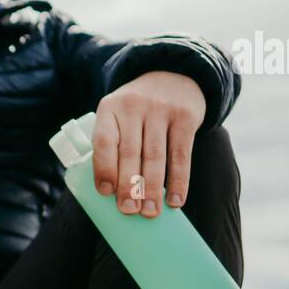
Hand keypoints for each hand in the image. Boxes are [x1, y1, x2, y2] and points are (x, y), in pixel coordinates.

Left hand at [92, 71, 205, 216]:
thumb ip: (112, 144)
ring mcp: (161, 110)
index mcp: (109, 108)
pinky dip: (179, 182)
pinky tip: (175, 201)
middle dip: (129, 186)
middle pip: (130, 153)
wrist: (172, 75)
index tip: (105, 193)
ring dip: (152, 189)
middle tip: (128, 211)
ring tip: (149, 212)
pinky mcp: (185, 117)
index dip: (104, 168)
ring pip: (155, 156)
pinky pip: (181, 155)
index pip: (104, 140)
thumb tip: (112, 195)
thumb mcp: (118, 115)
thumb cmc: (137, 111)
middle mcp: (134, 106)